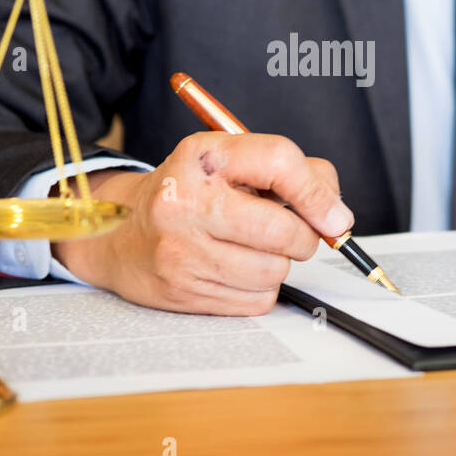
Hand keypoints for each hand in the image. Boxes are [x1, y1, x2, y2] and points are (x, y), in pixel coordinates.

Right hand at [52, 132, 351, 314]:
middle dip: (303, 237)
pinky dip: (260, 288)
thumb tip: (335, 216)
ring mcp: (182, 251)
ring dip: (279, 263)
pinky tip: (237, 270)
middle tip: (293, 232)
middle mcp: (186, 202)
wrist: (120, 235)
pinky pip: (258, 299)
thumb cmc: (191, 194)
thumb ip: (291, 173)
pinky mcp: (184, 292)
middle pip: (283, 229)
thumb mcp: (230, 162)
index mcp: (201, 156)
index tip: (335, 217)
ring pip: (275, 270)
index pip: (278, 161)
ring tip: (253, 247)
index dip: (317, 191)